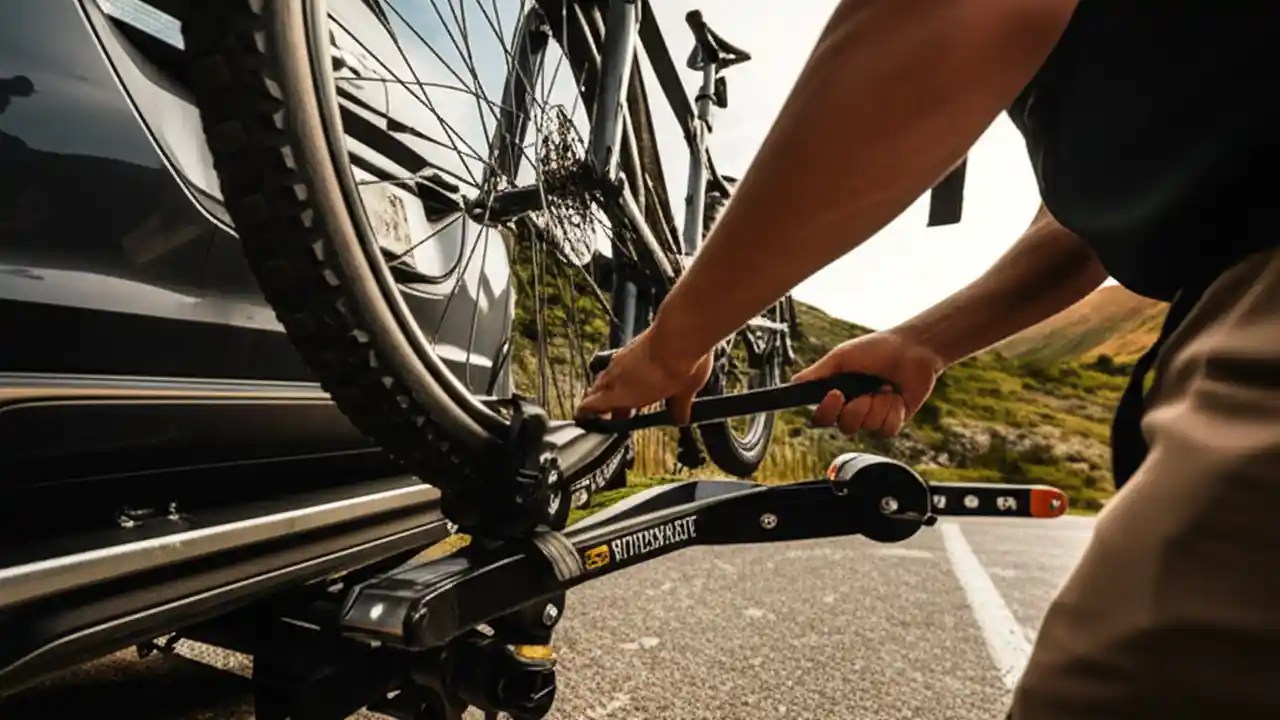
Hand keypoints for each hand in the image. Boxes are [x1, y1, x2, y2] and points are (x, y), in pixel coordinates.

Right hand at [575, 326, 713, 425]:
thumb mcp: (682, 395)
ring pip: (608, 374)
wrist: (679, 336)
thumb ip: (677, 408)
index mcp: (621, 395)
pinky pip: (621, 360)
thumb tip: (680, 418)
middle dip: (604, 403)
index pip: (590, 405)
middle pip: (597, 389)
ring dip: (614, 386)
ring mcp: (622, 357)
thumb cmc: (677, 368)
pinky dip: (626, 370)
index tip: (585, 419)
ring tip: (630, 394)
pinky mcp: (632, 344)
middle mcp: (615, 376)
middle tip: (617, 413)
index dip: (585, 413)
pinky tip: (640, 372)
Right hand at [792, 329, 944, 437]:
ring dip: (878, 405)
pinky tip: (896, 396)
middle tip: (868, 390)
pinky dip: (893, 411)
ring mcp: (873, 417)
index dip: (827, 411)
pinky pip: (886, 429)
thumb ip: (818, 373)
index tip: (837, 394)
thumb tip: (793, 383)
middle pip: (844, 426)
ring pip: (867, 427)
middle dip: (857, 409)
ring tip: (885, 387)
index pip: (821, 417)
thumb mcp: (842, 356)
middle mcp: (853, 408)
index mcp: (837, 394)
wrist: (912, 349)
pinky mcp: (893, 421)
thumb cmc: (876, 349)